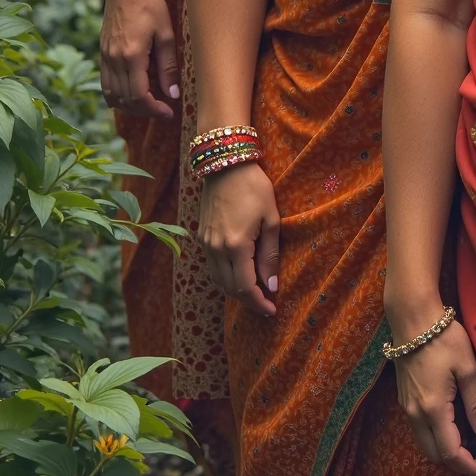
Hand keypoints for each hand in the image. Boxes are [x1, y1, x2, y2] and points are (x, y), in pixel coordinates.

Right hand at [98, 0, 178, 118]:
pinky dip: (117, 95)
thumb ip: (168, 65)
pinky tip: (131, 94)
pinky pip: (106, 84)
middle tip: (163, 110)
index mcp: (132, 56)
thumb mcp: (166, 33)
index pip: (139, 96)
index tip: (169, 112)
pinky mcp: (102, 52)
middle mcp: (114, 59)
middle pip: (125, 100)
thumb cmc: (150, 4)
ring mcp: (105, 56)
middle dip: (144, 110)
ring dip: (130, 106)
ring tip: (149, 105)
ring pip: (112, 95)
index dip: (154, 109)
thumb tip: (172, 94)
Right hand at [199, 162, 279, 316]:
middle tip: (267, 305)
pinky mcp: (203, 237)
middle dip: (249, 301)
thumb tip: (272, 285)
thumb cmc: (254, 188)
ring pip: (219, 281)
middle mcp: (216, 250)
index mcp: (236, 246)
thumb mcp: (271, 219)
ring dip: (236, 291)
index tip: (272, 311)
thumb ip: (270, 255)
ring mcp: (206, 244)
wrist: (225, 164)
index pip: (246, 288)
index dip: (259, 303)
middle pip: (230, 289)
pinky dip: (226, 277)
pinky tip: (239, 274)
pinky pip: (212, 267)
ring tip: (255, 293)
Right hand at [392, 315, 475, 475]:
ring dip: (447, 452)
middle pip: (435, 456)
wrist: (413, 318)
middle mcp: (415, 415)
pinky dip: (437, 438)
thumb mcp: (467, 369)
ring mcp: (407, 408)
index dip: (471, 468)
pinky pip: (420, 431)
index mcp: (433, 410)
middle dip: (459, 464)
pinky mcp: (404, 400)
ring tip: (472, 447)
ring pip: (425, 445)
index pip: (451, 453)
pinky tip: (455, 427)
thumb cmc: (444, 338)